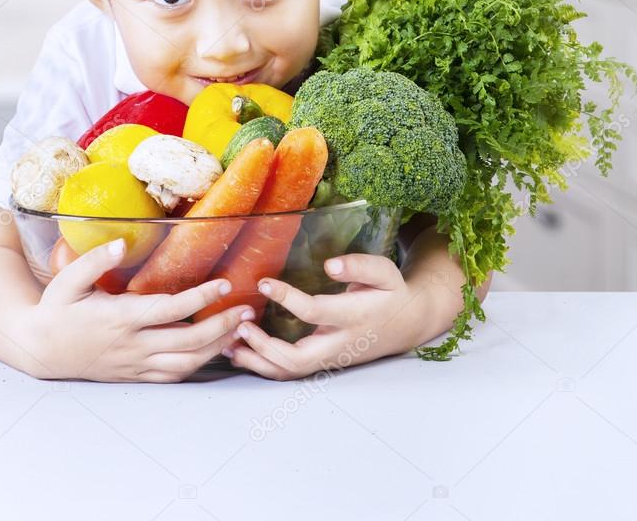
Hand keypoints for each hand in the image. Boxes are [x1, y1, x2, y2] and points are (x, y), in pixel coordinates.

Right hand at [25, 239, 253, 381]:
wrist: (39, 349)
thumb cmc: (56, 309)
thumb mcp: (67, 279)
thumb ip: (96, 260)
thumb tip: (123, 242)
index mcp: (120, 318)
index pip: (170, 310)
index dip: (200, 298)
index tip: (224, 283)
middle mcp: (132, 345)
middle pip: (187, 341)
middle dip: (222, 326)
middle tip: (246, 310)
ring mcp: (134, 364)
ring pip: (185, 363)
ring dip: (216, 348)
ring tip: (239, 330)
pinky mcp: (134, 375)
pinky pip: (172, 376)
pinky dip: (198, 365)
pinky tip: (214, 351)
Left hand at [227, 253, 428, 380]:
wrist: (407, 323)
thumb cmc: (391, 292)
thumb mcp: (385, 271)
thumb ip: (360, 266)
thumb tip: (330, 264)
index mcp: (354, 316)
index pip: (315, 312)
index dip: (287, 298)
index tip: (263, 283)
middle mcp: (340, 343)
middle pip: (298, 359)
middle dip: (264, 346)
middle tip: (239, 325)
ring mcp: (331, 358)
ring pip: (291, 371)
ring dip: (258, 362)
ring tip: (229, 345)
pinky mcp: (324, 363)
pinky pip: (292, 371)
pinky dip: (265, 366)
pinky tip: (242, 353)